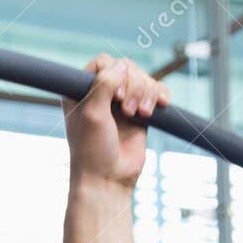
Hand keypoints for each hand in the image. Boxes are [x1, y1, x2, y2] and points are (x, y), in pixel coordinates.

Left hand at [63, 55, 170, 189]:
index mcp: (81, 92)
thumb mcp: (92, 114)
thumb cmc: (93, 151)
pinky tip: (160, 106)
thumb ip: (103, 84)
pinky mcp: (140, 113)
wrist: (109, 179)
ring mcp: (122, 103)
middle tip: (128, 110)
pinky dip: (160, 95)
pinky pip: (156, 91)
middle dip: (133, 85)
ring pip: (143, 78)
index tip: (115, 97)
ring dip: (146, 93)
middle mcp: (102, 95)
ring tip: (141, 115)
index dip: (114, 73)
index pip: (103, 62)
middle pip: (127, 68)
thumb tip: (122, 65)